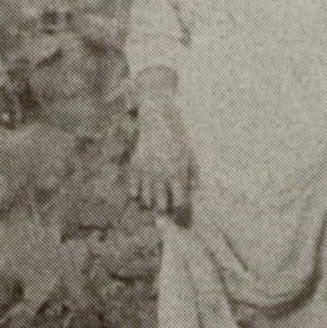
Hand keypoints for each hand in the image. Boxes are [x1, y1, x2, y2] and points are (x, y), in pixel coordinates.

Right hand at [129, 70, 194, 219]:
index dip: (179, 209)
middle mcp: (162, 175)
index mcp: (178, 172)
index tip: (178, 209)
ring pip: (146, 199)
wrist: (158, 118)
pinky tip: (139, 192)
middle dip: (164, 208)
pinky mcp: (135, 164)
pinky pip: (133, 187)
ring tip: (153, 200)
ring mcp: (147, 171)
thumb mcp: (190, 153)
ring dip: (150, 202)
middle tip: (164, 206)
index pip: (179, 202)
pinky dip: (136, 192)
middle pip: (161, 205)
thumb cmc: (177, 136)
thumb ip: (193, 173)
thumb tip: (193, 190)